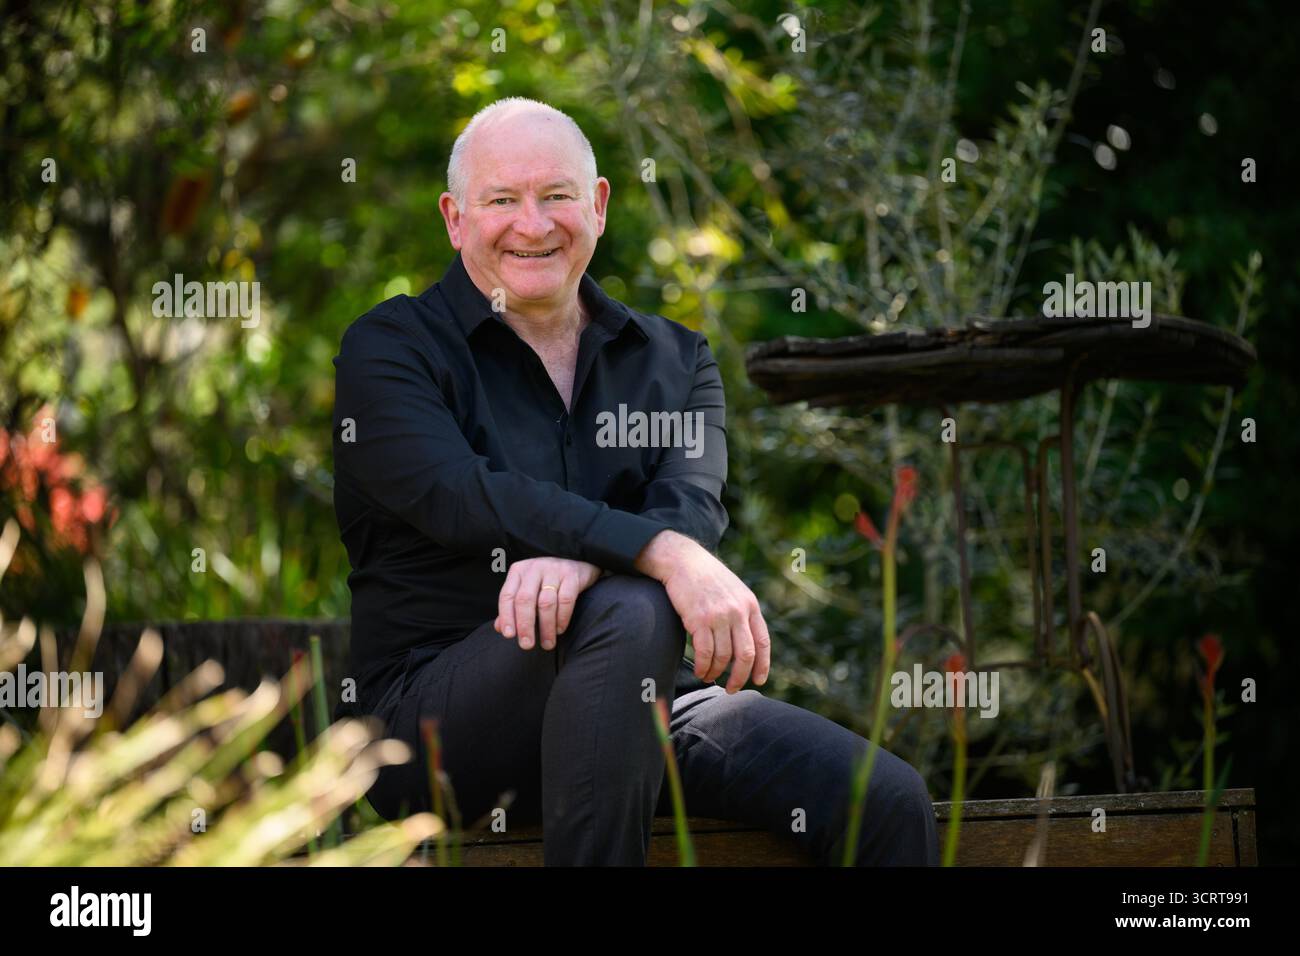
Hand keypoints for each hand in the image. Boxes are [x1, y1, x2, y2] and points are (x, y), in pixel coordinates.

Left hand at [494, 556, 602, 650]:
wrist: (576, 564)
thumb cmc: (546, 582)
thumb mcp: (527, 591)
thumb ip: (513, 608)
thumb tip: (499, 628)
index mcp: (518, 571)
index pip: (507, 595)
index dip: (506, 616)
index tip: (509, 635)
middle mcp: (534, 568)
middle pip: (525, 599)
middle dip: (525, 625)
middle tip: (527, 645)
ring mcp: (554, 570)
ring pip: (546, 602)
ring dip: (546, 627)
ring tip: (547, 643)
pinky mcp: (572, 575)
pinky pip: (566, 600)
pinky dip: (562, 618)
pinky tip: (559, 630)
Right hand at [635, 531, 770, 693]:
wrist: (683, 560)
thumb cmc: (706, 578)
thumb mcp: (734, 590)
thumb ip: (742, 614)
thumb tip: (745, 644)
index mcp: (750, 605)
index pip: (762, 642)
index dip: (762, 665)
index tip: (758, 680)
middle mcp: (738, 611)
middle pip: (745, 655)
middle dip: (739, 677)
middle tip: (731, 689)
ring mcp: (719, 616)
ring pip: (723, 657)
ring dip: (716, 672)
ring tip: (709, 677)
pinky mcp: (698, 619)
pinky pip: (705, 653)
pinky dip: (703, 667)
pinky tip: (700, 671)